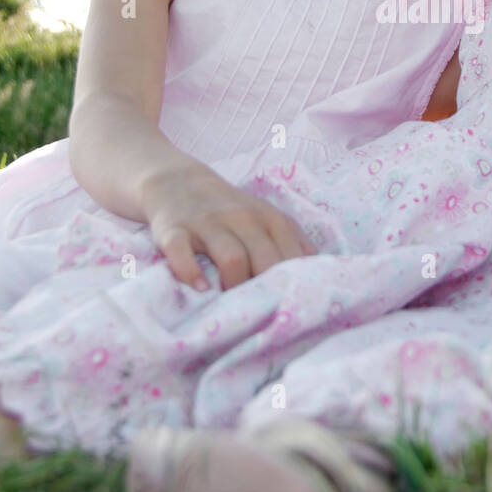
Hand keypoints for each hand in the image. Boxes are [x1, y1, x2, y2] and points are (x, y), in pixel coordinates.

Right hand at [142, 165, 316, 289]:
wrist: (177, 181)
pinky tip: (200, 288)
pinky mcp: (173, 230)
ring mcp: (206, 223)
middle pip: (265, 259)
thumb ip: (292, 239)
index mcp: (268, 217)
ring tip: (232, 302)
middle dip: (266, 289)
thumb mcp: (265, 215)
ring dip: (235, 285)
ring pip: (232, 258)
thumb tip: (318, 269)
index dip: (294, 283)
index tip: (292, 304)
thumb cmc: (229, 208)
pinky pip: (181, 252)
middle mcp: (240, 218)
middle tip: (261, 310)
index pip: (291, 254)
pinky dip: (190, 273)